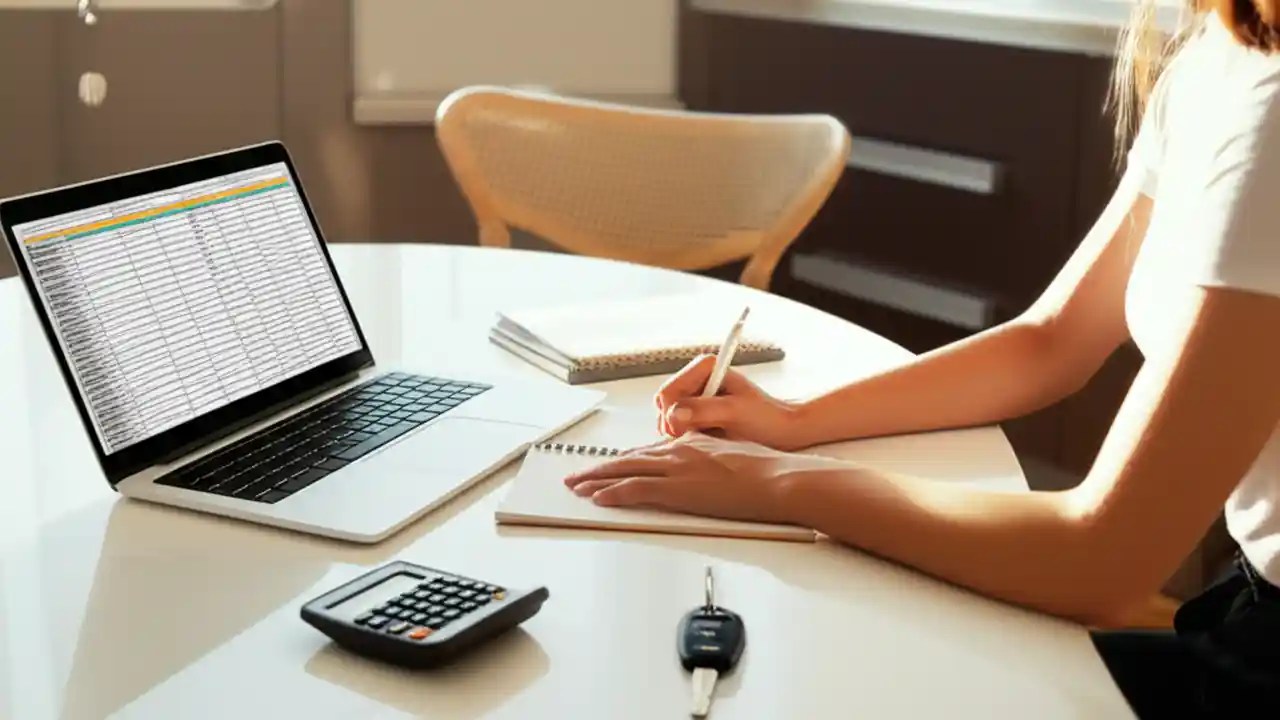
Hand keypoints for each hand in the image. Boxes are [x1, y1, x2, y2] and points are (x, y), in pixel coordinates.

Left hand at [564, 432, 828, 523]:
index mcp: (694, 442)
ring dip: (597, 479)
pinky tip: (598, 498)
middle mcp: (680, 451)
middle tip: (579, 474)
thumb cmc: (766, 471)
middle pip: (630, 457)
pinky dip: (613, 493)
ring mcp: (677, 469)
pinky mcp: (677, 490)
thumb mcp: (735, 454)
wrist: (777, 479)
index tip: (611, 464)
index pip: (650, 450)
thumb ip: (714, 458)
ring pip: (625, 470)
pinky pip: (635, 489)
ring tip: (577, 486)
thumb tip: (709, 469)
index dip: (626, 458)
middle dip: (601, 467)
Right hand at [655, 355, 807, 449]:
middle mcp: (696, 378)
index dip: (672, 415)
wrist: (783, 430)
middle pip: (664, 406)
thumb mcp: (736, 412)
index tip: (686, 431)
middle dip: (676, 425)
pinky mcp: (697, 413)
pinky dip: (686, 438)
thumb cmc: (767, 418)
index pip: (668, 392)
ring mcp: (695, 396)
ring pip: (668, 419)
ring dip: (682, 433)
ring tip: (708, 437)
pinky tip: (707, 440)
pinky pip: (677, 428)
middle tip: (700, 436)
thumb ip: (703, 410)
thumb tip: (674, 414)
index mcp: (704, 367)